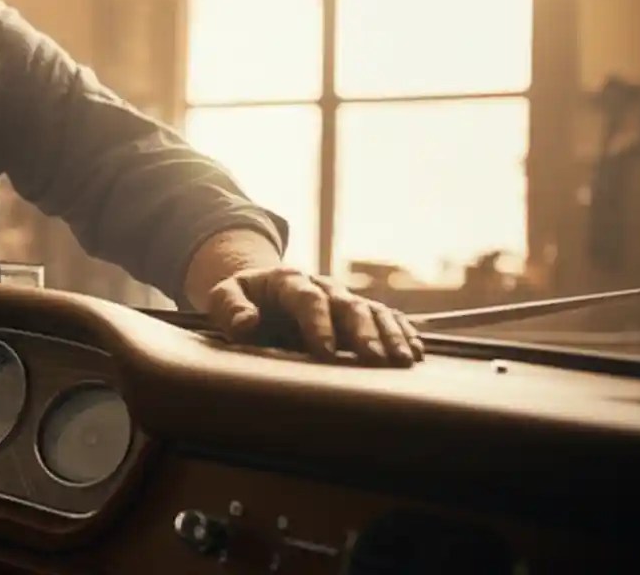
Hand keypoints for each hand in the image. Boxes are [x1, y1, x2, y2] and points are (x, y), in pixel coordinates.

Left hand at [201, 266, 423, 366]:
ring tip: (403, 360)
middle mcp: (322, 286)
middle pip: (347, 305)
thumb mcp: (223, 297)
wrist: (261, 290)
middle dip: (362, 332)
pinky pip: (386, 317)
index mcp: (288, 280)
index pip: (307, 298)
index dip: (317, 323)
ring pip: (372, 312)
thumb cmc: (241, 299)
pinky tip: (416, 351)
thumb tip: (246, 324)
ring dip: (389, 335)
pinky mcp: (356, 313)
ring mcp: (343, 299)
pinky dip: (402, 331)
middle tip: (373, 359)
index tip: (325, 352)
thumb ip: (230, 308)